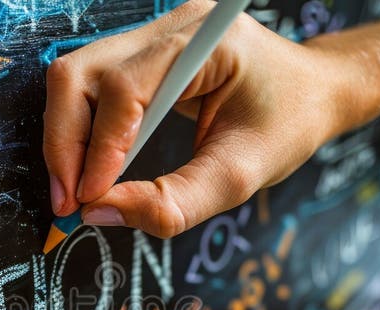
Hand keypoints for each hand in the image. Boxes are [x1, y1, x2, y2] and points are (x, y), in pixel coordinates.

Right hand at [43, 0, 358, 237]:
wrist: (314, 92)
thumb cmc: (289, 124)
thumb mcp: (240, 175)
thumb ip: (174, 201)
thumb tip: (100, 213)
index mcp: (205, 42)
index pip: (124, 87)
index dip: (98, 147)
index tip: (90, 199)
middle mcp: (171, 26)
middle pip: (81, 73)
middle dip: (65, 142)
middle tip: (69, 201)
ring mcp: (152, 34)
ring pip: (75, 78)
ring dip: (66, 139)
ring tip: (77, 190)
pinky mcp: (141, 52)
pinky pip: (90, 86)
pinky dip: (81, 132)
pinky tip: (91, 169)